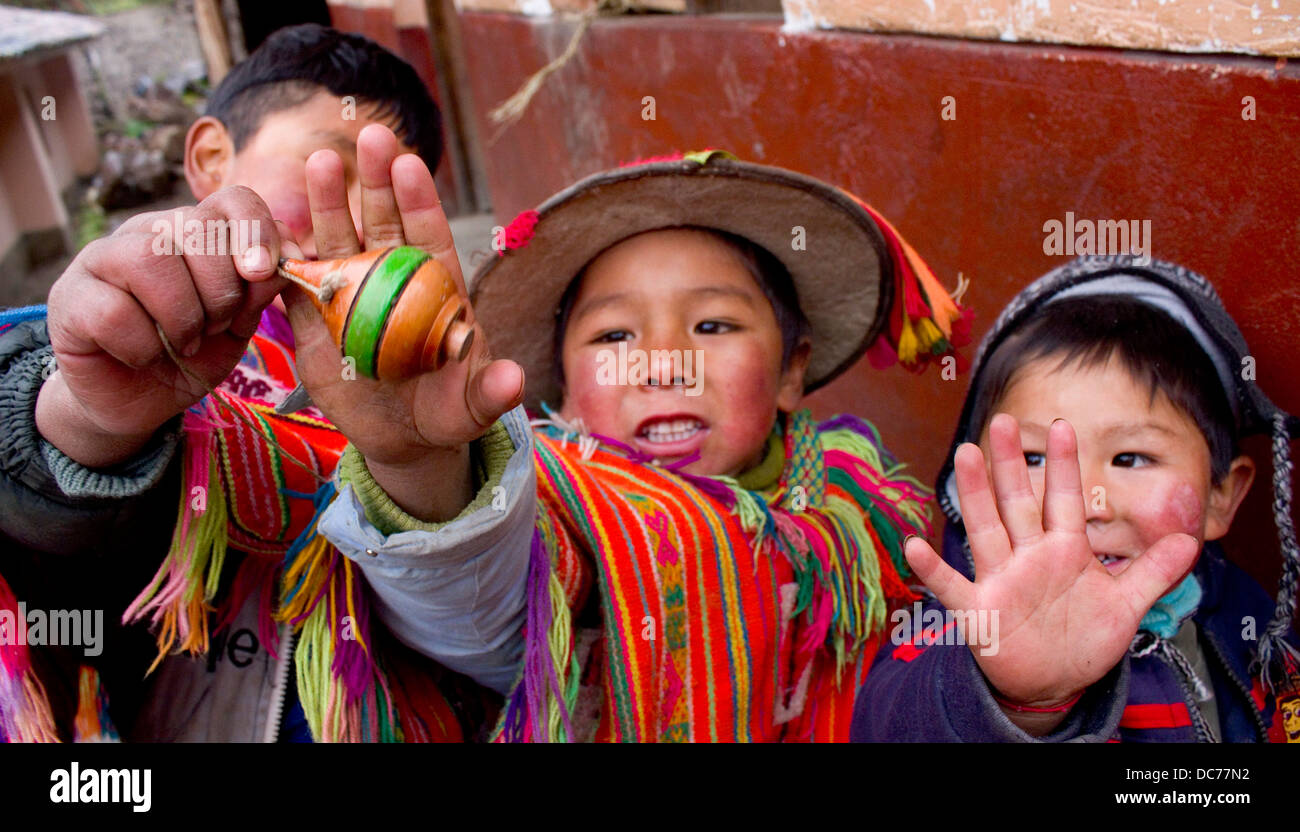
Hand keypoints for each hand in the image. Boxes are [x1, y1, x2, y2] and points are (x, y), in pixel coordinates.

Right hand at [37, 187, 287, 466]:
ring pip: (150, 257)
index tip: (262, 272)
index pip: (232, 201)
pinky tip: (144, 357)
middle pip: (196, 227)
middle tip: (216, 326)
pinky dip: (142, 345)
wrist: (139, 402)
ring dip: (182, 314)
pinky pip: (113, 310)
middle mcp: (147, 233)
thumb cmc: (191, 354)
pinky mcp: (70, 298)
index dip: (255, 230)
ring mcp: (101, 260)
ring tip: (184, 344)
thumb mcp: (237, 326)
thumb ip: (257, 292)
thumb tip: (281, 262)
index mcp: (194, 232)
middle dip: (221, 289)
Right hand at [283, 124, 523, 519]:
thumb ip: (489, 392)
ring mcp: (349, 295)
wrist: (400, 437)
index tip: (411, 164)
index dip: (420, 201)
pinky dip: (282, 260)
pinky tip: (269, 229)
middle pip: (383, 223)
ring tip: (319, 165)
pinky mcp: (313, 321)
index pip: (429, 236)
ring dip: (328, 205)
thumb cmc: (445, 411)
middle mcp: (390, 280)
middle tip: (371, 136)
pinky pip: (295, 284)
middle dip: (376, 181)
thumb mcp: (469, 408)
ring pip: (338, 241)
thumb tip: (514, 381)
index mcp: (433, 289)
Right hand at [904, 415, 1198, 719]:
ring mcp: (1000, 579)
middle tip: (1001, 421)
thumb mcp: (1126, 606)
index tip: (1061, 425)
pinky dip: (932, 569)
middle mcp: (1028, 556)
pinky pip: (951, 586)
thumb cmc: (1082, 638)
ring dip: (974, 494)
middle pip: (1017, 502)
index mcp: (1063, 550)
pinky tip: (915, 546)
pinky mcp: (979, 609)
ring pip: (986, 529)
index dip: (1062, 464)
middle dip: (1011, 463)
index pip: (1062, 499)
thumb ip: (1154, 572)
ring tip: (965, 456)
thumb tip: (1191, 541)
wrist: (1052, 683)